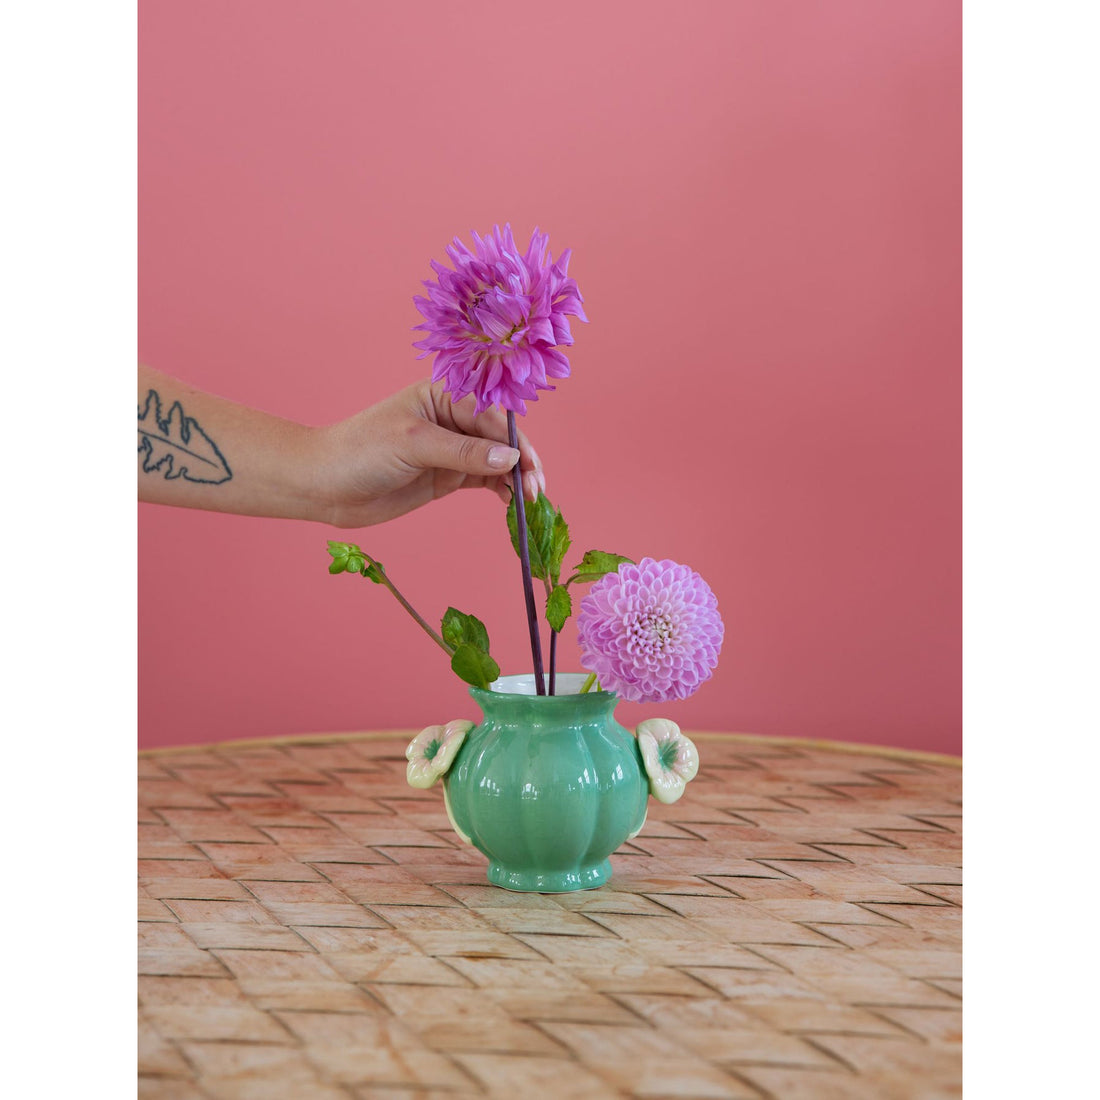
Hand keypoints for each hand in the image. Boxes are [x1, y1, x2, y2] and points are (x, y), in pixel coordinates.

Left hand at [312, 379, 544, 527]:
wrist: (324, 486)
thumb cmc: (360, 452)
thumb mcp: (414, 446)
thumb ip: (463, 453)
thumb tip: (509, 459)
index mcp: (443, 395)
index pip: (491, 414)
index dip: (514, 440)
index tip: (529, 466)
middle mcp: (451, 419)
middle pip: (500, 438)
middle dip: (521, 462)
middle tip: (536, 490)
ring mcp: (451, 450)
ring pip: (496, 461)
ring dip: (516, 479)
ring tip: (529, 501)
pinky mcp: (446, 477)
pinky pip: (484, 480)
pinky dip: (501, 490)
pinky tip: (512, 502)